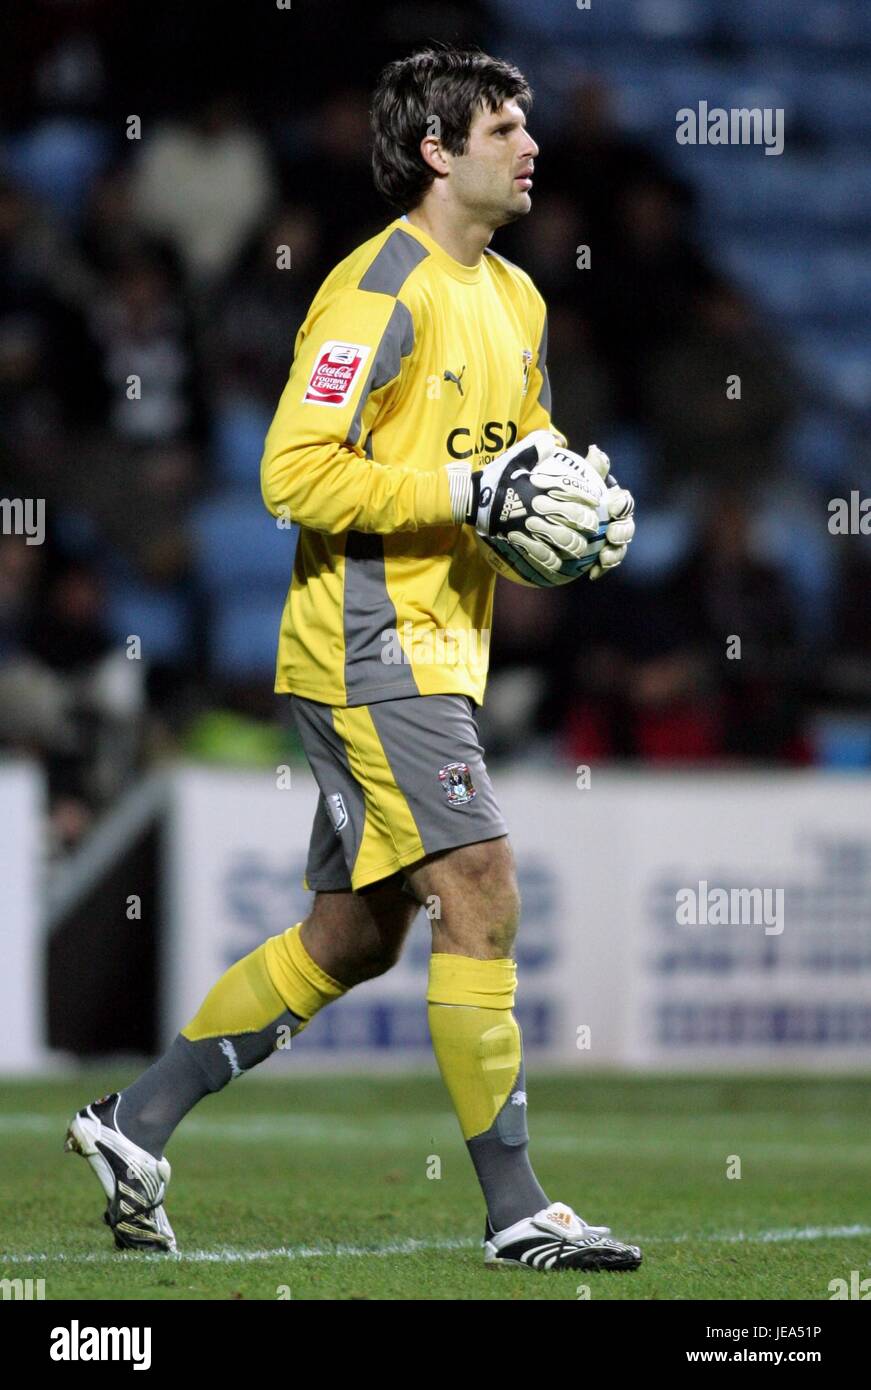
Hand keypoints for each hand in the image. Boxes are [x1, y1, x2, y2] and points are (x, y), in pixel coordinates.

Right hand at [467, 430, 601, 578]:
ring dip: (574, 543)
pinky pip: (541, 553)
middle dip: (586, 522)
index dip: (586, 494)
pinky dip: (552, 559)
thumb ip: (536, 447)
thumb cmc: (496, 477)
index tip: (596, 499)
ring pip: (562, 537)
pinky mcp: (520, 538)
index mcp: (539, 483)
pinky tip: (558, 562)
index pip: (570, 488)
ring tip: (580, 547)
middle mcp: (539, 504)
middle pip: (572, 515)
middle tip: (592, 525)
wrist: (473, 499)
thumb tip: (554, 440)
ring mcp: (530, 523)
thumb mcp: (515, 457)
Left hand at [580, 445, 634, 580]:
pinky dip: (602, 569)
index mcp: (613, 501)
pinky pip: (605, 565)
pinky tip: (592, 574)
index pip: (624, 501)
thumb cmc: (569, 492)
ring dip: (616, 553)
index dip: (621, 504)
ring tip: (604, 558)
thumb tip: (594, 450)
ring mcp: (609, 540)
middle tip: (612, 534)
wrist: (555, 512)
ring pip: (620, 548)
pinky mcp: (599, 557)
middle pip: (627, 526)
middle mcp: (616, 521)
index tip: (611, 506)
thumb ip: (586, 466)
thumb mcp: (575, 476)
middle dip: (623, 531)